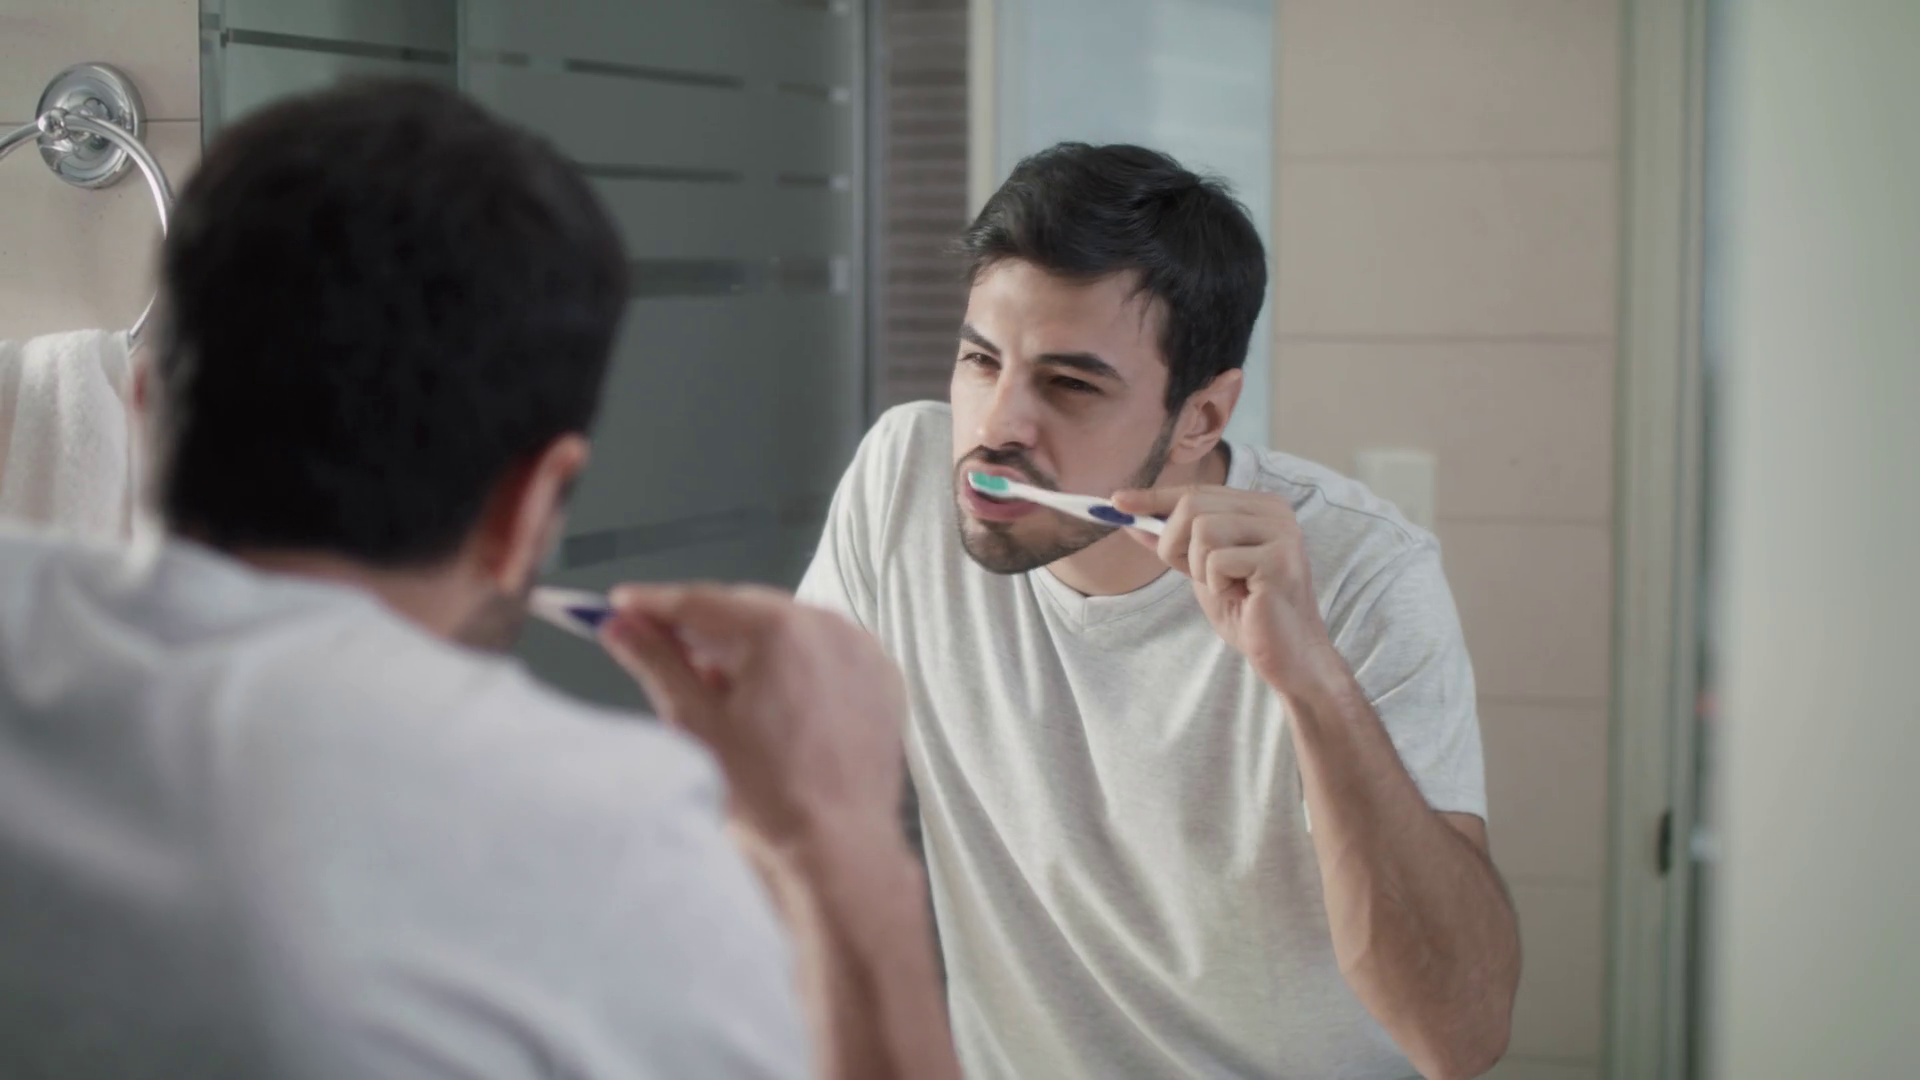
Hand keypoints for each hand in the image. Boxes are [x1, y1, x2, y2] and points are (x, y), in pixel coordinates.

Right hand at [598, 583, 907, 845]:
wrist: (837, 847)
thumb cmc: (772, 798)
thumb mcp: (695, 724)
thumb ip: (656, 662)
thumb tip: (623, 627)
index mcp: (780, 631)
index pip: (700, 601)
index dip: (654, 604)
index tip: (624, 604)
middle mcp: (828, 627)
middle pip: (745, 610)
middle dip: (703, 630)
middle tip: (664, 655)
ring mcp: (860, 650)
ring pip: (786, 629)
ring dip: (751, 649)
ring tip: (727, 702)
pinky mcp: (880, 677)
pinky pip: (824, 652)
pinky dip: (795, 666)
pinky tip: (774, 708)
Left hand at [1109, 486, 1345, 692]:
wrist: (1286, 655)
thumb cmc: (1248, 612)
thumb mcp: (1201, 570)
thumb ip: (1173, 542)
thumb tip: (1130, 521)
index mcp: (1259, 506)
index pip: (1196, 492)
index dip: (1153, 497)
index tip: (1116, 502)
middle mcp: (1274, 511)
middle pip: (1192, 506)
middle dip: (1177, 546)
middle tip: (1199, 576)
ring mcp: (1281, 532)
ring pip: (1202, 530)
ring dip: (1199, 568)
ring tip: (1227, 587)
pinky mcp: (1279, 558)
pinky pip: (1217, 561)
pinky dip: (1217, 586)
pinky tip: (1242, 598)